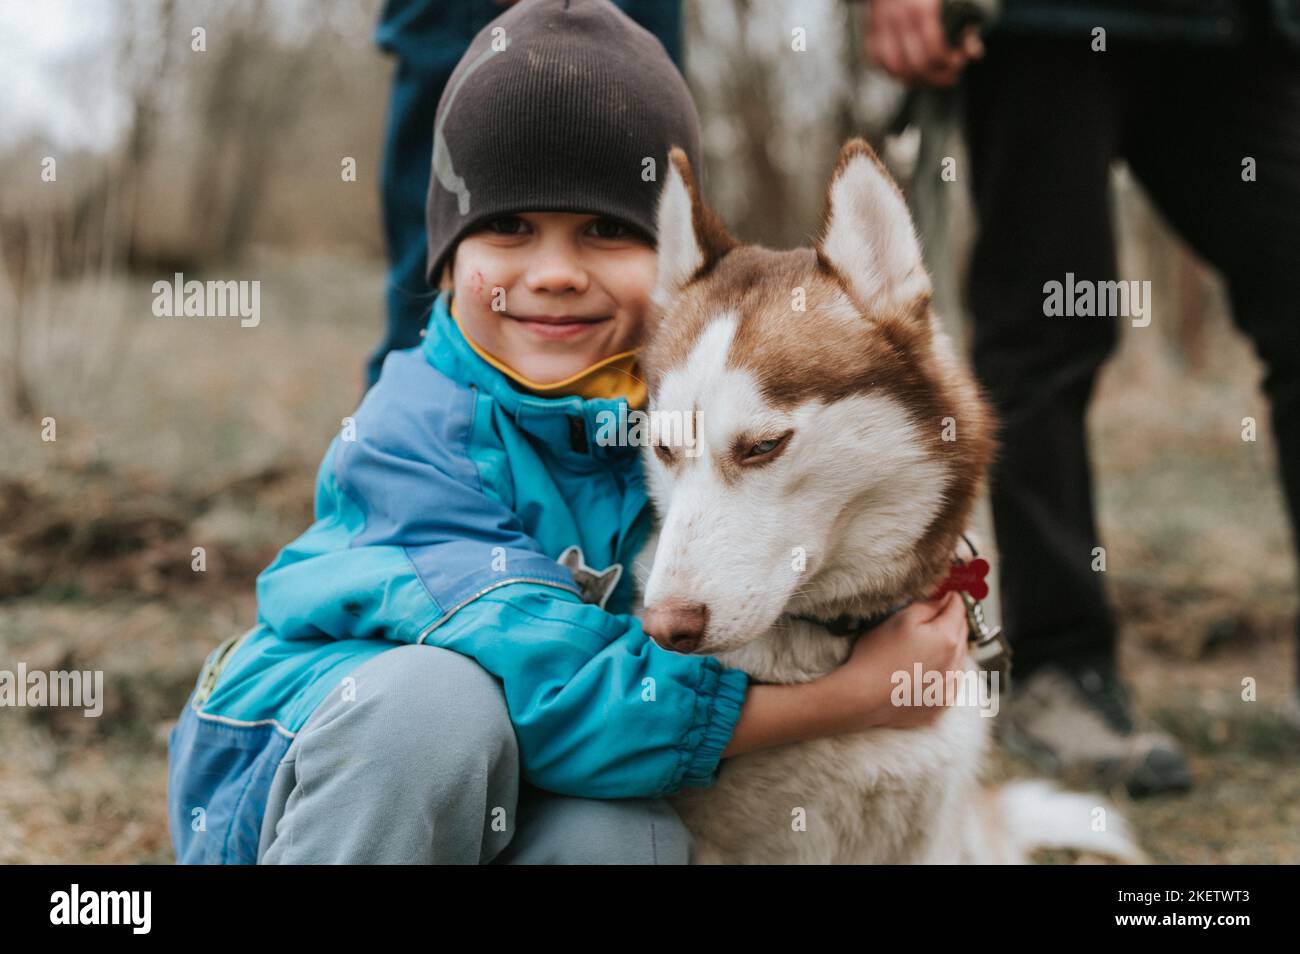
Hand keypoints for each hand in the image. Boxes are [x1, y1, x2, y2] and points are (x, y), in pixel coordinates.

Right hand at [829, 591, 969, 728]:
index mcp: (947, 638)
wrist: (863, 697)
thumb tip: (945, 601)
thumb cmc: (877, 656)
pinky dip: (944, 671)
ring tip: (925, 646)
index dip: (952, 598)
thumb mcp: (900, 619)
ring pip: (959, 657)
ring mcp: (950, 687)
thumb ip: (927, 606)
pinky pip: (951, 681)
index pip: (958, 609)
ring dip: (949, 647)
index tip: (947, 595)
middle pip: (962, 633)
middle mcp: (955, 664)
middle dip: (951, 622)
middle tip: (933, 617)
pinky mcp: (942, 704)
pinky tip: (925, 670)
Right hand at [859, 0, 983, 87]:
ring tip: (929, 79)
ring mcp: (881, 29)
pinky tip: (907, 72)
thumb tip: (974, 55)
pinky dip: (893, 74)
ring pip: (896, 69)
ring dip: (914, 80)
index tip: (957, 65)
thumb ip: (966, 30)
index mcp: (923, 10)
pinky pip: (878, 65)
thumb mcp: (954, 5)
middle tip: (947, 79)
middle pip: (917, 65)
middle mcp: (900, 19)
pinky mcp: (870, 35)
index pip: (935, 49)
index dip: (948, 64)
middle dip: (936, 78)